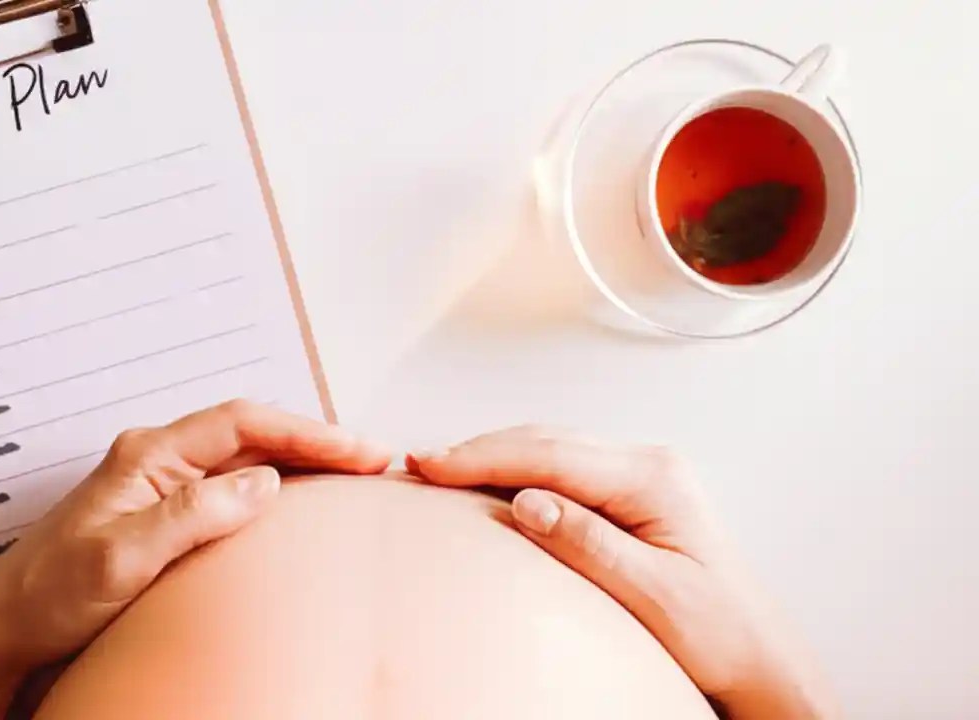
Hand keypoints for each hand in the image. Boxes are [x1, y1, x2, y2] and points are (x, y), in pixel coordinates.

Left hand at [0, 400, 389, 719]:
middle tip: (374, 460)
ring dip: (301, 459)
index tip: (358, 451)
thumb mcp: (121, 558)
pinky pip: (232, 484)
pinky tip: (298, 500)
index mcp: (147, 455)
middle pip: (253, 431)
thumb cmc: (49, 592)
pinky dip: (276, 484)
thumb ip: (192, 514)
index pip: (244, 423)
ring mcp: (160, 483)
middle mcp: (156, 459)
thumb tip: (265, 483)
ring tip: (352, 473)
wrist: (7, 625)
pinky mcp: (163, 510)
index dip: (308, 431)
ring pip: (246, 455)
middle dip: (317, 440)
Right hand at [407, 428, 838, 719]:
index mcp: (655, 480)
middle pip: (547, 441)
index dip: (485, 457)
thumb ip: (590, 544)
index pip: (552, 455)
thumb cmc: (718, 633)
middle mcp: (649, 465)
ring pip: (551, 448)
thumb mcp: (653, 596)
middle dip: (480, 450)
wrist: (757, 656)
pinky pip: (563, 468)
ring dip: (495, 456)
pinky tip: (489, 483)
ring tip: (442, 469)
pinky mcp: (631, 493)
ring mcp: (641, 475)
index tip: (433, 464)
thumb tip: (528, 502)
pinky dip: (518, 470)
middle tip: (421, 464)